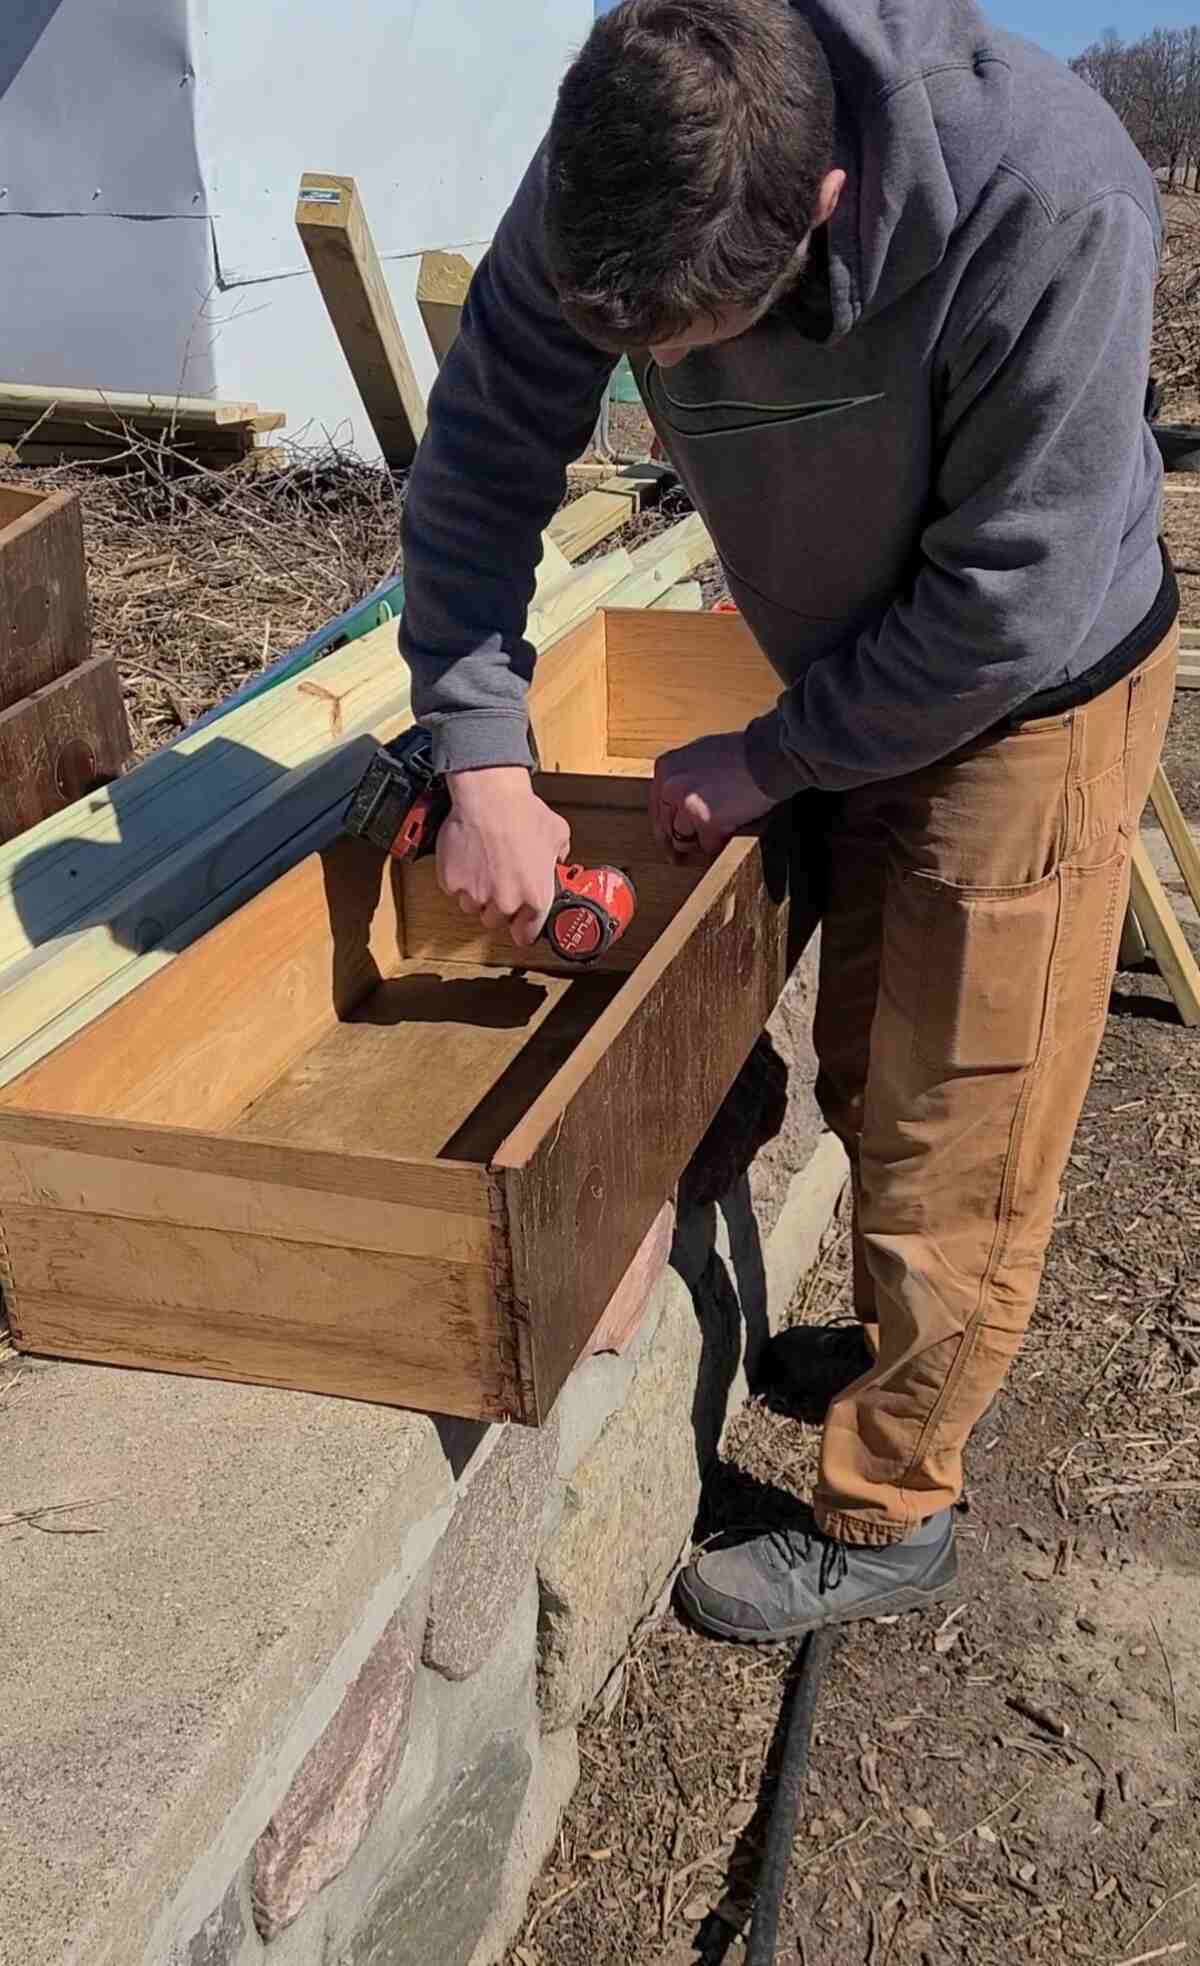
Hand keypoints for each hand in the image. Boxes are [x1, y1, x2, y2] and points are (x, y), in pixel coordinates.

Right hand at [439, 767, 569, 947]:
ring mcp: (475, 895)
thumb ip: (559, 854)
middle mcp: (505, 902)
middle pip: (496, 921)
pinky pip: (454, 889)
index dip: (522, 927)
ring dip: (477, 893)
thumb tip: (557, 858)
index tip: (519, 923)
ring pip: (472, 907)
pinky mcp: (452, 883)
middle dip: (497, 905)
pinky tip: (468, 857)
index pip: (526, 935)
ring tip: (483, 865)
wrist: (489, 796)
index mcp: (535, 897)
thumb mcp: (558, 834)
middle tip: (499, 880)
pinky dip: (458, 878)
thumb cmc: (521, 812)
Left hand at [651, 730, 776, 856]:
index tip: (667, 841)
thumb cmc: (741, 754)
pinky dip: (719, 841)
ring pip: (683, 839)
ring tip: (720, 827)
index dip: (664, 826)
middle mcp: (670, 786)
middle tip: (683, 855)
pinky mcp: (706, 821)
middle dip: (680, 838)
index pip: (656, 806)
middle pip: (667, 826)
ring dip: (701, 838)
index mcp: (666, 767)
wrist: (766, 756)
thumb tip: (678, 803)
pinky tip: (730, 828)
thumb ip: (685, 777)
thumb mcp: (700, 756)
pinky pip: (707, 845)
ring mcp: (687, 805)